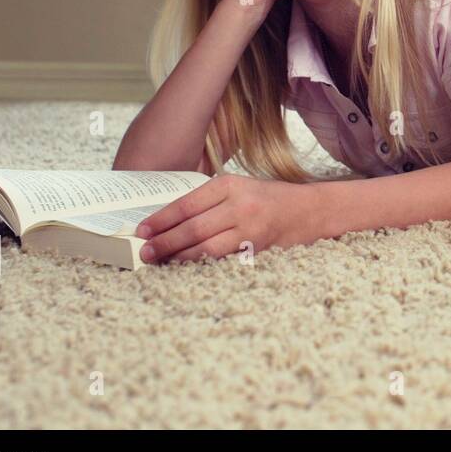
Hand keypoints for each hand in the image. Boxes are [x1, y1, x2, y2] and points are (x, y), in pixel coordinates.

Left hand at [134, 174, 317, 263]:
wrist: (309, 210)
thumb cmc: (268, 199)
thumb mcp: (239, 188)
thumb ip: (208, 201)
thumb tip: (168, 222)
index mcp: (230, 185)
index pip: (186, 204)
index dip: (161, 220)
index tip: (141, 230)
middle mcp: (240, 205)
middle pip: (192, 228)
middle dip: (164, 242)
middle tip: (144, 252)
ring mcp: (250, 229)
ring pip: (205, 248)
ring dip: (178, 257)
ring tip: (160, 262)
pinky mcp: (257, 249)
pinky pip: (221, 259)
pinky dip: (200, 264)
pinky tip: (186, 267)